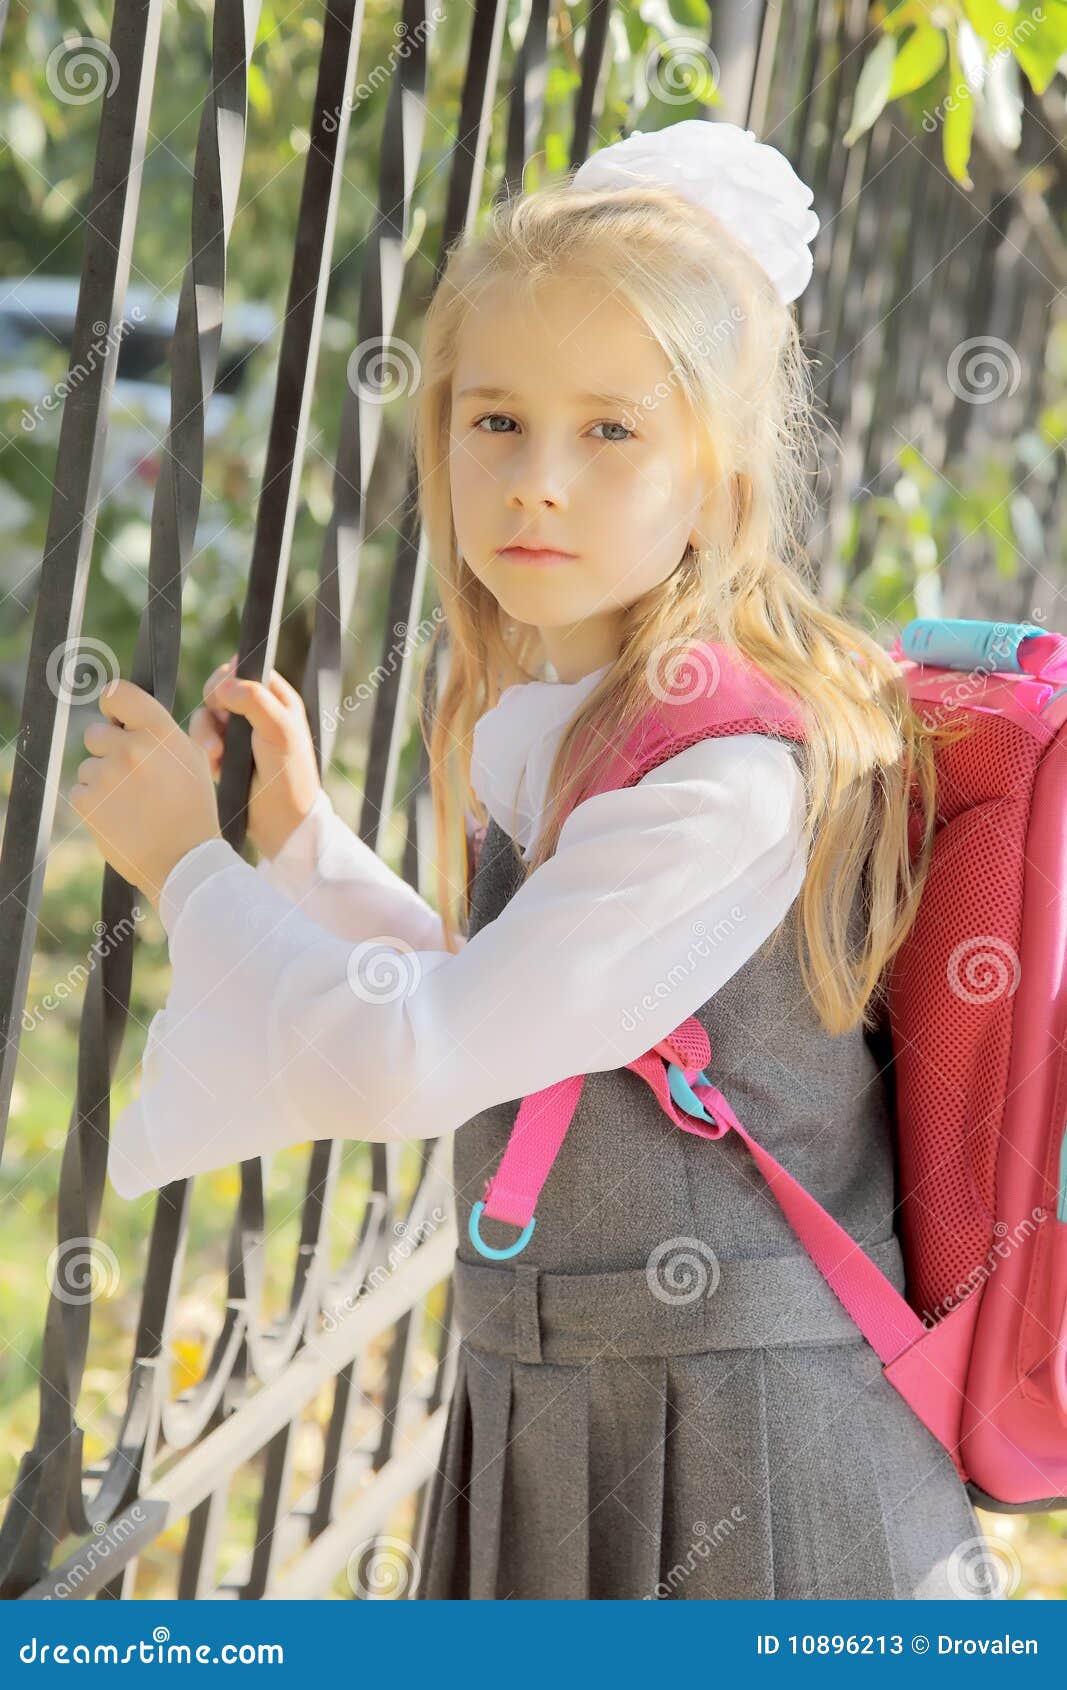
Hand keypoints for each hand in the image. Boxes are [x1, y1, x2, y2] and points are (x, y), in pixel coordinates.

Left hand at [70, 679, 222, 908]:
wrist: (183, 859)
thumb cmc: (193, 810)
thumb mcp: (194, 760)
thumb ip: (163, 733)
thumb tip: (134, 717)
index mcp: (159, 732)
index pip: (117, 694)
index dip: (113, 705)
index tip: (115, 718)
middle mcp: (130, 748)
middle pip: (96, 733)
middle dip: (108, 751)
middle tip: (132, 776)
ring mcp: (106, 774)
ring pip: (89, 766)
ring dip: (103, 780)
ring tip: (131, 804)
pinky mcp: (86, 801)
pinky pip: (80, 790)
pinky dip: (94, 803)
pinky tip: (119, 817)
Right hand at [189, 654, 320, 860]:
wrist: (280, 822)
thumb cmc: (289, 774)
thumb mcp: (280, 731)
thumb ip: (255, 700)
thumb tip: (223, 684)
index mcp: (276, 698)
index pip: (244, 669)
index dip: (229, 678)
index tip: (226, 697)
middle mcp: (256, 711)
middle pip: (218, 689)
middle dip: (213, 705)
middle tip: (220, 720)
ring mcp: (237, 732)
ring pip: (205, 714)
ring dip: (205, 731)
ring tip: (215, 753)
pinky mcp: (223, 753)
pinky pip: (200, 739)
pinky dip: (203, 749)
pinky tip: (215, 766)